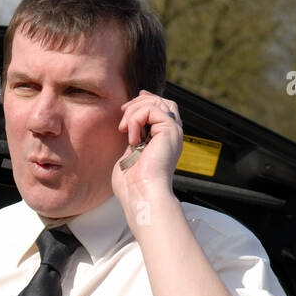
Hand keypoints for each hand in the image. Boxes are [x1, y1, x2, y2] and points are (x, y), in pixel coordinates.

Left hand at [111, 89, 182, 218]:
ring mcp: (172, 132)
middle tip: (123, 115)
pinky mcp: (169, 130)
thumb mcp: (130, 156)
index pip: (161, 110)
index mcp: (163, 142)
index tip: (126, 108)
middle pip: (161, 101)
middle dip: (139, 102)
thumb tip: (129, 128)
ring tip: (125, 130)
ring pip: (155, 102)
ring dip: (134, 111)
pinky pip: (150, 109)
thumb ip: (133, 139)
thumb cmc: (133, 185)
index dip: (145, 101)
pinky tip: (133, 138)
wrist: (141, 194)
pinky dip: (136, 119)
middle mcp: (171, 135)